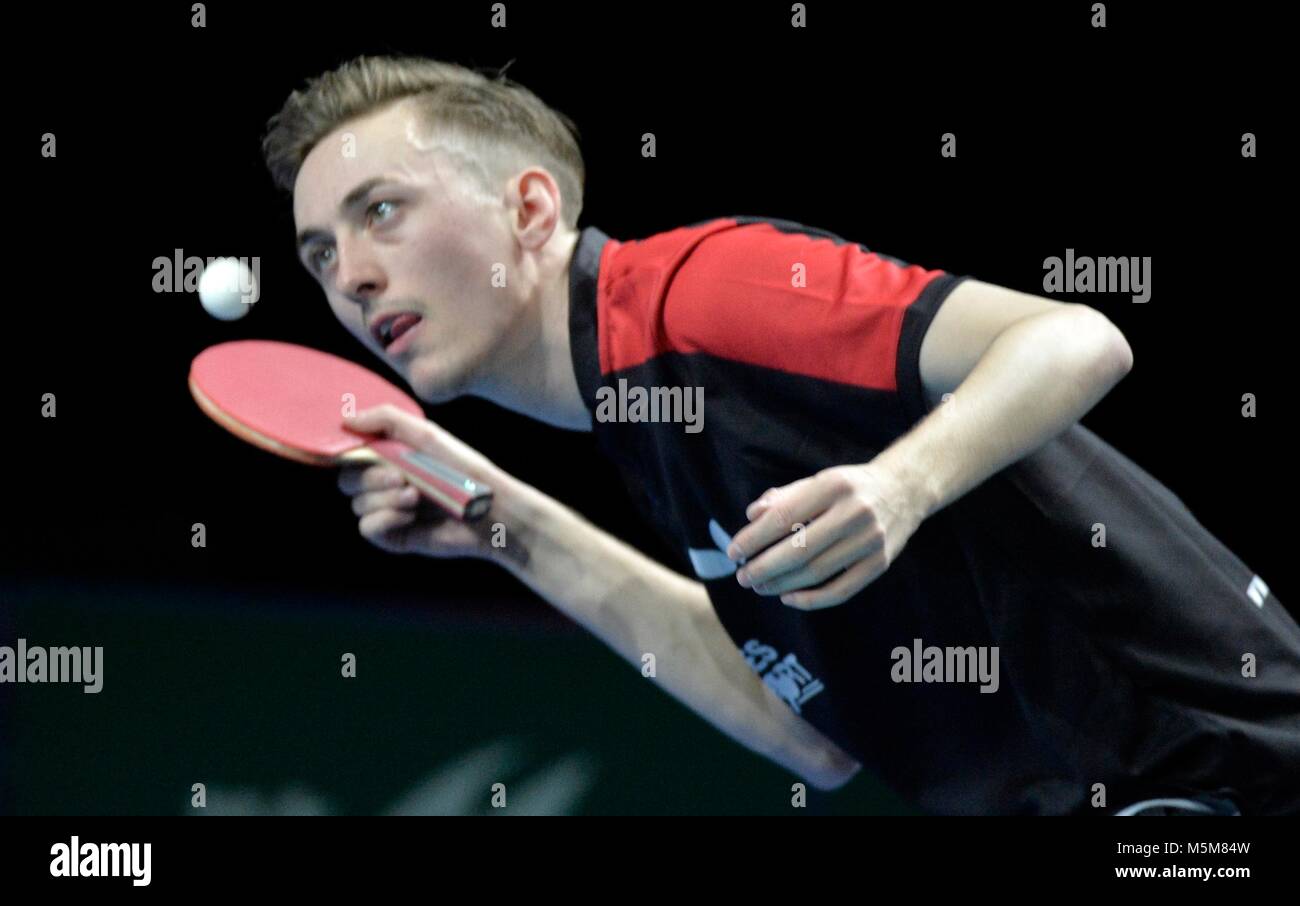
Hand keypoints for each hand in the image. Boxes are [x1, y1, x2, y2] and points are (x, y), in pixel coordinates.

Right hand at [338, 404, 502, 558]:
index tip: (364, 452)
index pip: (351, 454)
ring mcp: (389, 510)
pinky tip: (410, 516)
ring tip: (416, 497)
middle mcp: (386, 484)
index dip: (350, 453)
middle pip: (348, 481)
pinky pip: (367, 527)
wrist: (490, 511)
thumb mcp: (427, 436)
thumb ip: (386, 420)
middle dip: (370, 478)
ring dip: (384, 499)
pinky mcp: (394, 534)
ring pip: (358, 504)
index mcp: (391, 457)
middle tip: (399, 477)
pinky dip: (384, 519)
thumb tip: (346, 419)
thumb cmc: (464, 470)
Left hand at [726, 463, 927, 609]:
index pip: (784, 517)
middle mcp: (855, 512)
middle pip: (799, 549)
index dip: (754, 538)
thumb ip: (783, 497)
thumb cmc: (848, 488)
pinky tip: (788, 597)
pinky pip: (841, 590)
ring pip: (817, 572)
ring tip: (759, 586)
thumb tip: (751, 517)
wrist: (904, 490)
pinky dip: (811, 599)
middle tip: (742, 576)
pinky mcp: (880, 563)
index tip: (733, 551)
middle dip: (764, 567)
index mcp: (833, 485)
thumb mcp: (816, 481)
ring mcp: (871, 540)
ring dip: (782, 584)